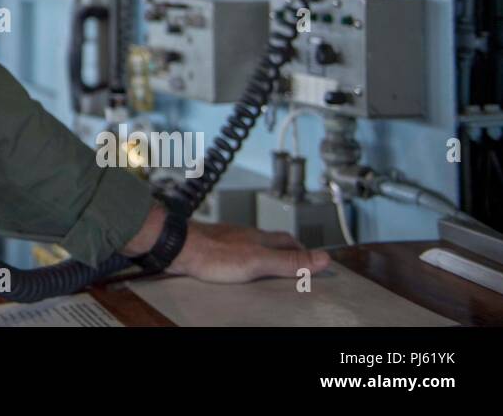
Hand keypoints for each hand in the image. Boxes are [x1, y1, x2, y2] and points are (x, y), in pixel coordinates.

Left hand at [169, 220, 331, 283]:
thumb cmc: (214, 253)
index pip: (288, 241)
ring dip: (264, 253)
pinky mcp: (212, 247)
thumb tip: (323, 258)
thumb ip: (289, 261)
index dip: (302, 249)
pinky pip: (234, 252)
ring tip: (270, 265)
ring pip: (253, 244)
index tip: (313, 258)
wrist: (178, 246)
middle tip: (295, 260)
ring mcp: (228, 240)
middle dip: (285, 249)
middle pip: (272, 240)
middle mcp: (245, 236)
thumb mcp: (259, 261)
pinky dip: (244, 258)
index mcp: (260, 238)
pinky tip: (239, 266)